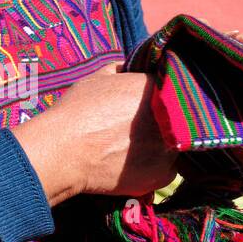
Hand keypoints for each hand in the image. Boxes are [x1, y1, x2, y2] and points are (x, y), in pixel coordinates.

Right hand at [10, 61, 179, 206]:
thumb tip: (130, 67)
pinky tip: (133, 165)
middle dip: (163, 122)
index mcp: (158, 89)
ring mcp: (170, 147)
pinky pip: (166, 170)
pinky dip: (154, 168)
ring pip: (174, 145)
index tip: (148, 106)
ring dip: (161, 145)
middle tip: (139, 129)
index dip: (160, 99)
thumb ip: (122, 70)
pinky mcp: (163, 174)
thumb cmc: (77, 112)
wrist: (64, 151)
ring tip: (134, 148)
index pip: (172, 90)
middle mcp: (171, 117)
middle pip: (178, 118)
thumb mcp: (98, 78)